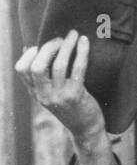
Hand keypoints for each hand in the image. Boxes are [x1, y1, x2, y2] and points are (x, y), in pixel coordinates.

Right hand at [15, 30, 105, 145]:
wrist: (86, 129)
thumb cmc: (69, 106)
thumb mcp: (49, 93)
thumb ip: (40, 76)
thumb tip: (29, 47)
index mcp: (35, 93)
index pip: (22, 69)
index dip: (30, 53)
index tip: (41, 45)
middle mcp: (45, 96)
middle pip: (37, 66)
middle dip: (48, 47)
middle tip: (60, 39)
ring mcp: (60, 97)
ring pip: (58, 65)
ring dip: (66, 46)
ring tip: (74, 35)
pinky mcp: (76, 96)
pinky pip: (77, 69)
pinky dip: (81, 52)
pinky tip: (84, 42)